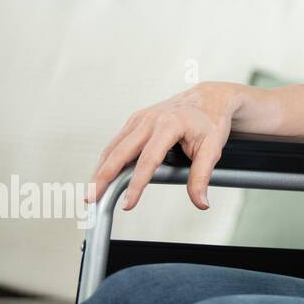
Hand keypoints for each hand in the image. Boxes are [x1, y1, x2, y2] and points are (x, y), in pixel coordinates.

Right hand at [86, 82, 239, 211]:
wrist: (208, 99)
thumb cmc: (210, 121)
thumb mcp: (213, 148)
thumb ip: (202, 176)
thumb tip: (200, 203)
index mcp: (170, 124)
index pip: (148, 160)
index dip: (136, 184)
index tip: (128, 204)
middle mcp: (150, 120)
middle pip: (120, 152)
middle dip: (104, 178)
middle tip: (92, 200)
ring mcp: (139, 119)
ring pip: (113, 148)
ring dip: (100, 171)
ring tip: (91, 193)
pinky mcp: (134, 121)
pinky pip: (116, 143)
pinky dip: (106, 161)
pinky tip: (101, 176)